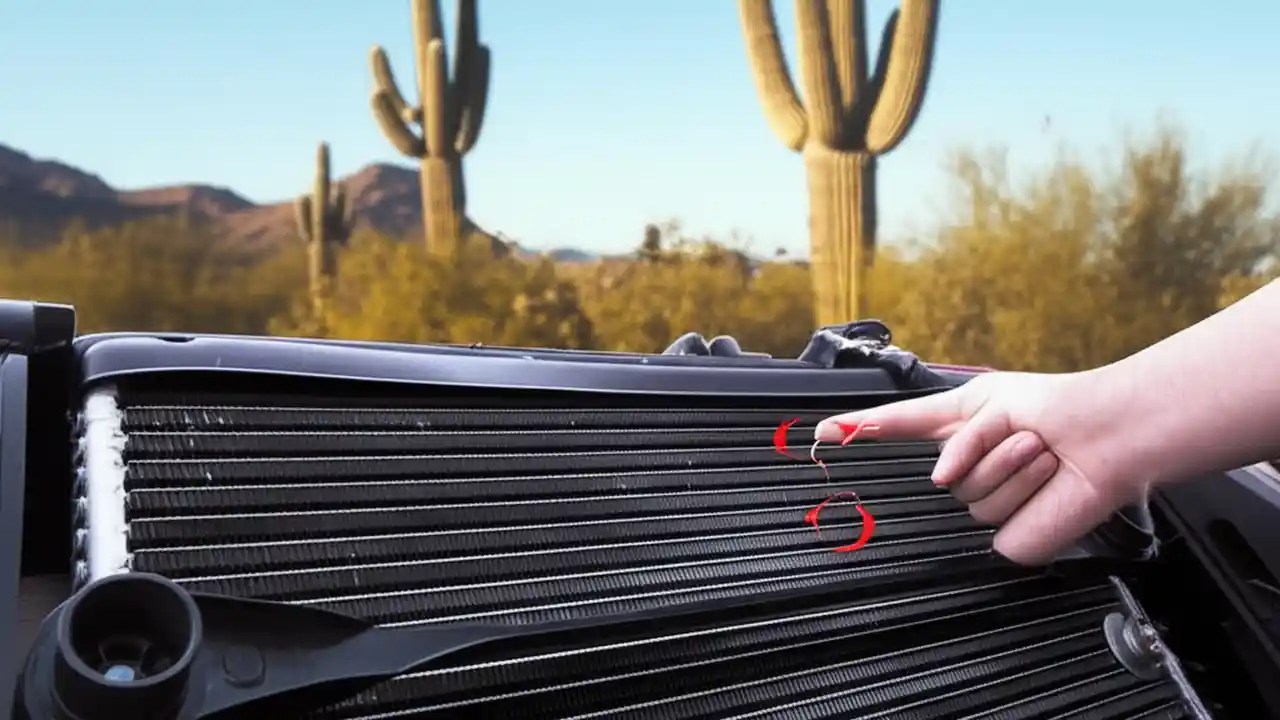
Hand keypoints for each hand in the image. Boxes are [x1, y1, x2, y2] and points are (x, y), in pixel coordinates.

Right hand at [814, 371, 1144, 565]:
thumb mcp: (978, 401)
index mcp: (953, 438)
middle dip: (984, 450)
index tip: (820, 434)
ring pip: (971, 500)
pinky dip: (1024, 496)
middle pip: (940, 477)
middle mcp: (967, 475)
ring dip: (1010, 470)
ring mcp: (989, 509)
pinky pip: (997, 526)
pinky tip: (1047, 481)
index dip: (858, 435)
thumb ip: (930, 428)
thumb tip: (934, 475)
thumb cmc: (1051, 407)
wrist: (1103, 434)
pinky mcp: (1014, 539)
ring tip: (1040, 453)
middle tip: (1022, 434)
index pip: (895, 439)